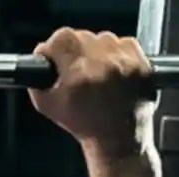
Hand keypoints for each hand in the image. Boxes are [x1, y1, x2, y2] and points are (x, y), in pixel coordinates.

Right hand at [29, 28, 155, 155]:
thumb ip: (36, 80)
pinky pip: (124, 43)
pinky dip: (116, 54)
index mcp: (78, 73)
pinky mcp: (141, 62)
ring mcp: (125, 61)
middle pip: (81, 37)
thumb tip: (38, 60)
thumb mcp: (47, 106)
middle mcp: (103, 63)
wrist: (118, 137)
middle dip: (74, 51)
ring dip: (95, 51)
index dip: (54, 47)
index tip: (54, 57)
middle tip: (75, 70)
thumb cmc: (83, 124)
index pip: (62, 38)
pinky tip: (111, 72)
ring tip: (95, 74)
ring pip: (103, 38)